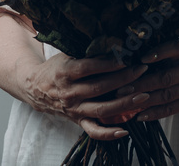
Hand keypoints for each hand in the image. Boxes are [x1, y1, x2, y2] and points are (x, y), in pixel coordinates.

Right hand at [19, 53, 151, 140]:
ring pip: (101, 109)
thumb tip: (114, 44)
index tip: (126, 57)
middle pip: (99, 88)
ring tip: (143, 95)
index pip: (88, 68)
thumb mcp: (66, 54)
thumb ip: (86, 53)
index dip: (108, 63)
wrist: (35, 88)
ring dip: (124, 103)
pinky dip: (109, 134)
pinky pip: (94, 131)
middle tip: (142, 70)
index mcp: (65, 73)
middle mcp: (69, 93)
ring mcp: (74, 109)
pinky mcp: (77, 120)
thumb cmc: (56, 68)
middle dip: (123, 79)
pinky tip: (126, 129)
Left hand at [113, 42, 178, 121]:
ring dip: (144, 100)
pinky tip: (140, 115)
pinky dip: (154, 113)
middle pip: (165, 78)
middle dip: (142, 84)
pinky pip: (170, 109)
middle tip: (122, 88)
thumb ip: (162, 57)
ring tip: (127, 101)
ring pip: (166, 95)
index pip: (174, 49)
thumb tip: (131, 60)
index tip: (142, 58)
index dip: (159, 53)